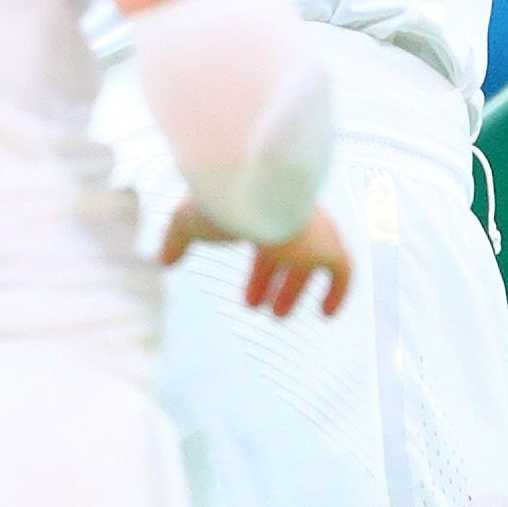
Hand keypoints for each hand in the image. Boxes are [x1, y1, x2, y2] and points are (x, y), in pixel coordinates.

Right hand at [160, 203, 352, 317]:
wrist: (259, 190)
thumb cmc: (222, 203)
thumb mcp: (189, 222)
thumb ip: (176, 241)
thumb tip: (163, 261)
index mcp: (265, 212)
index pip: (266, 245)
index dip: (258, 274)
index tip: (248, 298)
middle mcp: (293, 220)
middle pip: (289, 257)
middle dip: (277, 284)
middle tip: (266, 309)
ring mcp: (315, 234)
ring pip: (310, 266)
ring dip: (295, 291)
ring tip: (278, 316)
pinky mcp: (332, 247)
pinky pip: (344, 273)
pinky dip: (338, 294)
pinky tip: (326, 315)